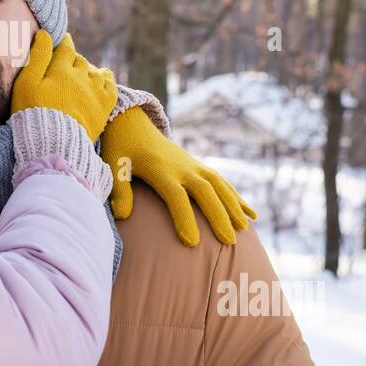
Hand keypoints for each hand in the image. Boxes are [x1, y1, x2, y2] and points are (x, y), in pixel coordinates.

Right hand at [11, 30, 117, 142]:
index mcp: (62, 69)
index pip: (65, 47)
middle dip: (73, 59)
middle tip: (65, 65)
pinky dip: (106, 81)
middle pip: (80, 60)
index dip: (62, 43)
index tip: (60, 42)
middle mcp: (82, 76)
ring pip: (95, 71)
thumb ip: (37, 57)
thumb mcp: (27, 83)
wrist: (54, 142)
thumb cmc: (34, 112)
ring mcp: (96, 91)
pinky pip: (111, 86)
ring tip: (80, 76)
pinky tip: (100, 82)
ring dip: (88, 71)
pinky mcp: (105, 106)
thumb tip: (45, 34)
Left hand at [101, 107, 257, 246]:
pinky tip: (251, 215)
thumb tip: (121, 216)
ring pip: (219, 185)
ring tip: (245, 229)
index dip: (184, 218)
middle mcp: (182, 167)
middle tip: (229, 241)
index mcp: (161, 170)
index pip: (176, 196)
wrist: (133, 122)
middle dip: (218, 216)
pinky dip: (237, 197)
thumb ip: (120, 191)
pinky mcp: (199, 166)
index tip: (192, 243)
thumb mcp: (114, 167)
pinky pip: (222, 182)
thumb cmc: (121, 149)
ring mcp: (193, 165)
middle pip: (205, 192)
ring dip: (233, 206)